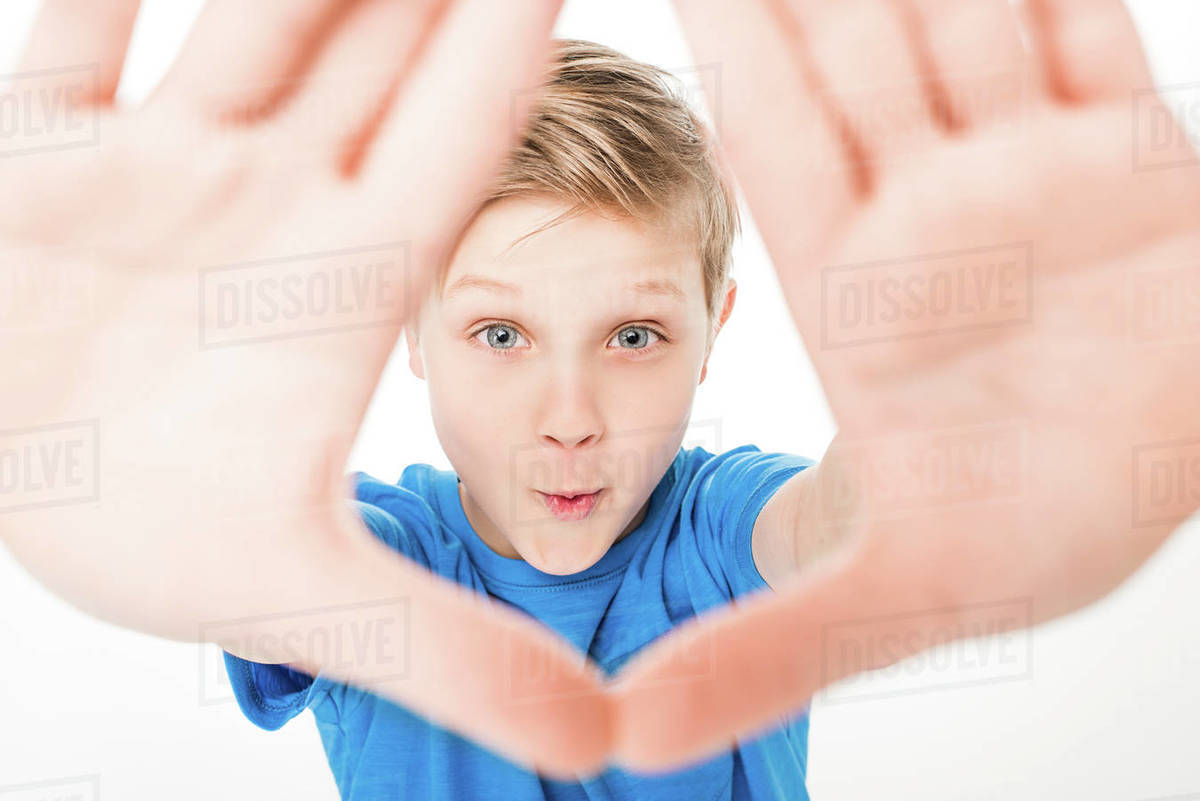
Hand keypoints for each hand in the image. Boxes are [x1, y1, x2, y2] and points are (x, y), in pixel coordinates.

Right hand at [0, 0, 609, 777]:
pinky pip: (82, 27)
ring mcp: (159, 162)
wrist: (23, 500)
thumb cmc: (161, 534)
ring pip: (249, 16)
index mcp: (346, 282)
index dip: (507, 49)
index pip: (454, 144)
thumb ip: (457, 652)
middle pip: (373, 50)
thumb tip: (606, 749)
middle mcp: (271, 199)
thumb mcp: (312, 593)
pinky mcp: (42, 149)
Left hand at [610, 0, 1199, 769]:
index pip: (774, 129)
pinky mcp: (1127, 133)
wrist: (1191, 471)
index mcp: (858, 279)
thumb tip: (620, 742)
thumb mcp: (909, 589)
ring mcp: (1027, 153)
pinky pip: (1080, 16)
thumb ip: (772, 645)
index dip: (733, 33)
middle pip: (853, 39)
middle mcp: (929, 199)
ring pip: (954, 9)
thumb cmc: (1059, 518)